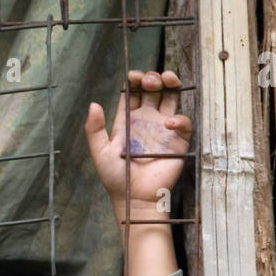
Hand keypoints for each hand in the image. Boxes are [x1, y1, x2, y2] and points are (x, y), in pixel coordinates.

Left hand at [84, 70, 191, 214]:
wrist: (135, 198)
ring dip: (171, 85)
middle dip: (153, 79)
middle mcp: (146, 120)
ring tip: (167, 80)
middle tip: (150, 80)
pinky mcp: (177, 141)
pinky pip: (183, 123)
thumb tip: (92, 105)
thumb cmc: (115, 178)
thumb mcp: (100, 152)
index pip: (132, 92)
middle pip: (153, 91)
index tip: (133, 76)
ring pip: (171, 99)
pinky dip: (179, 119)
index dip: (134, 80)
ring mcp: (163, 129)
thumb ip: (94, 129)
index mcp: (127, 120)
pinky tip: (168, 123)